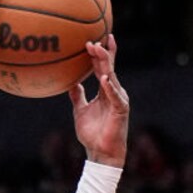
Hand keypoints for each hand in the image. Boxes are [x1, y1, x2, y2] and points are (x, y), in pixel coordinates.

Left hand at [69, 35, 128, 167]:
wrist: (100, 152)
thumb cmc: (92, 133)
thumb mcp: (80, 111)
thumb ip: (77, 96)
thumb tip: (71, 83)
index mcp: (105, 91)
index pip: (103, 68)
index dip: (99, 54)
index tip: (92, 40)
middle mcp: (114, 92)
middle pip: (108, 68)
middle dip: (102, 53)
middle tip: (92, 40)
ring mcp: (118, 99)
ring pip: (111, 77)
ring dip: (104, 64)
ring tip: (97, 51)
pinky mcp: (121, 110)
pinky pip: (114, 96)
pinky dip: (109, 87)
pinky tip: (103, 78)